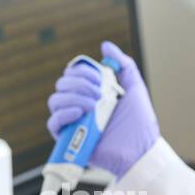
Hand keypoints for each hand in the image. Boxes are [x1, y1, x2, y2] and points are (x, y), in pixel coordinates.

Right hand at [46, 40, 159, 178]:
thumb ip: (123, 63)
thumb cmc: (139, 122)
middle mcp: (79, 105)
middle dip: (79, 83)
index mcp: (91, 92)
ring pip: (55, 100)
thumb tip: (105, 45)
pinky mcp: (69, 139)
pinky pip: (53, 122)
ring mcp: (73, 122)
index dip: (82, 71)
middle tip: (99, 93)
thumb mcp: (134, 86)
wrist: (141, 149)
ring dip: (73, 97)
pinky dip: (63, 113)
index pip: (72, 74)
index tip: (100, 78)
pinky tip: (80, 112)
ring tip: (94, 105)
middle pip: (62, 85)